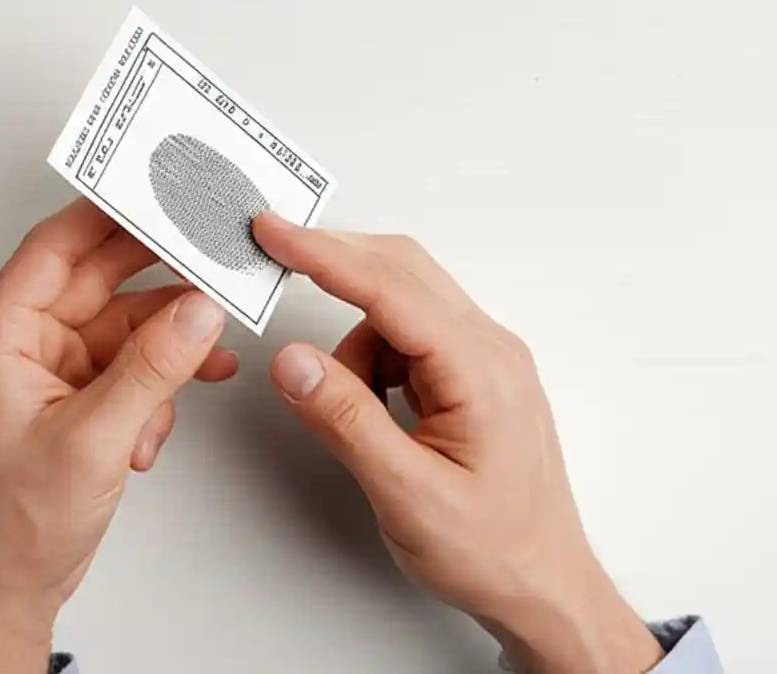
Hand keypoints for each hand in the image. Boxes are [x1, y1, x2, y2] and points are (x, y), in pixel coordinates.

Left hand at [0, 199, 233, 673]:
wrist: (3, 591)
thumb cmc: (10, 526)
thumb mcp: (92, 440)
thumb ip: (152, 370)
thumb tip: (196, 314)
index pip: (55, 247)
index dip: (107, 213)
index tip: (155, 191)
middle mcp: (20, 347)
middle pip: (95, 282)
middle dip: (154, 277)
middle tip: (204, 255)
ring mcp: (47, 376)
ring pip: (119, 330)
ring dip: (163, 347)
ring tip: (205, 352)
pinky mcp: (71, 405)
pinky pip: (123, 371)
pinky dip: (153, 388)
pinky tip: (168, 411)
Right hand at [253, 213, 663, 672]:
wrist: (543, 586)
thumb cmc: (493, 550)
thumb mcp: (406, 493)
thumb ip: (346, 419)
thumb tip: (293, 361)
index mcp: (480, 369)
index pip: (390, 289)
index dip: (324, 256)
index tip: (275, 233)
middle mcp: (489, 350)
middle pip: (401, 273)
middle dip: (334, 265)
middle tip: (276, 259)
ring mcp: (484, 360)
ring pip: (399, 307)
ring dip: (355, 340)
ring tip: (350, 410)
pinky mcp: (471, 376)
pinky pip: (408, 339)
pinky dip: (373, 361)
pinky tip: (374, 410)